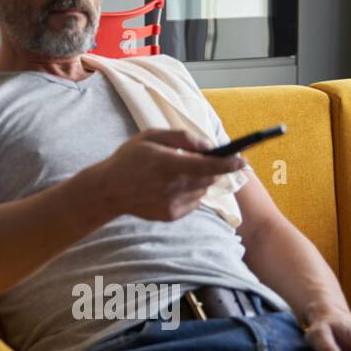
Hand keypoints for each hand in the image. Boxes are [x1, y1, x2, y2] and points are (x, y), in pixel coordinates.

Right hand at [98, 128, 245, 221]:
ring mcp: (172, 202)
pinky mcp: (171, 214)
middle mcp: (172, 185)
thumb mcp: (150, 136)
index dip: (228, 164)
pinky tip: (169, 188)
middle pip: (209, 178)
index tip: (242, 161)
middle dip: (210, 169)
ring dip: (198, 181)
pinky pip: (193, 202)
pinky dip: (189, 193)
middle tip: (197, 162)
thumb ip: (181, 137)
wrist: (108, 190)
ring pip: (202, 190)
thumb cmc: (129, 158)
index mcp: (167, 163)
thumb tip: (208, 145)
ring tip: (175, 175)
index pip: (207, 165)